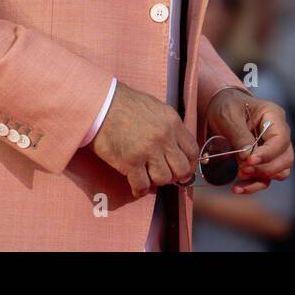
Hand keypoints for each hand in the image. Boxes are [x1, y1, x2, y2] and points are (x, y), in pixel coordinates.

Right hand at [91, 82, 198, 197]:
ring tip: (147, 176)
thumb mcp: (157, 109)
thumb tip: (177, 148)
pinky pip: (142, 185)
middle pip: (181, 168)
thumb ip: (169, 127)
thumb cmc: (126, 104)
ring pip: (163, 179)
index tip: (185, 170)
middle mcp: (164, 138)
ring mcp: (147, 151)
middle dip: (174, 175)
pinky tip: (136, 187)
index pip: (192, 150)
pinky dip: (139, 190)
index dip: (190, 164)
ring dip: (156, 181)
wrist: (101, 104)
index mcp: (173, 123)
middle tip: (164, 174)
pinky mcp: (130, 162)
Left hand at [204, 89, 293, 194]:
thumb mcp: (228, 116)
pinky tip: (237, 187)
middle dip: (264, 168)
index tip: (249, 161)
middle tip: (242, 169)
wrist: (219, 108)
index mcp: (273, 116)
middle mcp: (279, 133)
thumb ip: (239, 136)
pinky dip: (253, 185)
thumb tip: (247, 159)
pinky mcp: (264, 162)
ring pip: (280, 171)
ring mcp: (274, 149)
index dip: (268, 154)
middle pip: (285, 158)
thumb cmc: (226, 106)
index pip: (280, 139)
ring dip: (260, 179)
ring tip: (239, 178)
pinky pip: (266, 179)